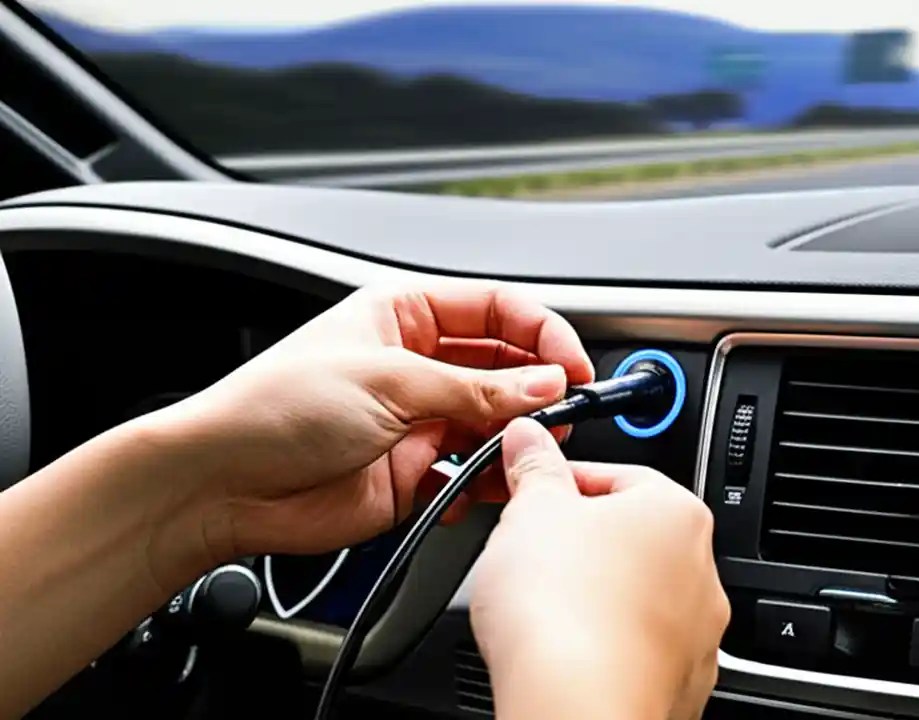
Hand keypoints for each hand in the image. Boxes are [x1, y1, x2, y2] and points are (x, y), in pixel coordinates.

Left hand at [145, 281, 592, 565]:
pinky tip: (480, 485)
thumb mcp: (388, 381)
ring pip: (494, 423)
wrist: (221, 484)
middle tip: (562, 410)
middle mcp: (415, 364)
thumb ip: (475, 388)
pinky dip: (485, 484)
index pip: (496, 310)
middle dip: (537, 386)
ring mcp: (417, 420)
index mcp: (404, 315)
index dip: (541, 332)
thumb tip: (544, 384)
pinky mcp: (412, 474)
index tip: (572, 365)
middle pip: (504, 365)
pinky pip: (470, 476)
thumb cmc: (275, 408)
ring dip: (515, 437)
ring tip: (525, 449)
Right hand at [471, 419, 729, 719]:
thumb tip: (530, 439)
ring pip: (636, 598)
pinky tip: (568, 651)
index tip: (529, 493)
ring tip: (544, 609)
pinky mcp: (680, 684)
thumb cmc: (563, 611)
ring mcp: (696, 634)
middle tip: (530, 552)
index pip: (618, 476)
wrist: (577, 707)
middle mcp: (700, 571)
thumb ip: (534, 468)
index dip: (562, 482)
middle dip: (580, 543)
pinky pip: (638, 651)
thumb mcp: (531, 513)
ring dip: (596, 597)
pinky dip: (606, 647)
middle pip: (631, 539)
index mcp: (676, 514)